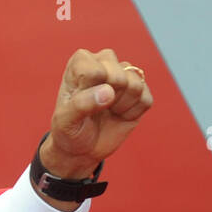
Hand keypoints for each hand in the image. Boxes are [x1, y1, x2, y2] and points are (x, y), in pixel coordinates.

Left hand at [40, 47, 153, 179]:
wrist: (82, 148)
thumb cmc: (69, 130)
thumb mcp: (65, 121)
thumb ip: (81, 104)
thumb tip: (108, 91)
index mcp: (81, 62)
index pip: (94, 70)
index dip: (89, 91)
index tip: (78, 100)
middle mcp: (105, 62)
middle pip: (118, 75)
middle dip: (107, 99)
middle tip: (94, 109)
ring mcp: (125, 74)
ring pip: (135, 85)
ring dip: (120, 106)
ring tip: (106, 110)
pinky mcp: (141, 90)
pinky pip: (145, 100)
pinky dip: (131, 114)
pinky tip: (118, 114)